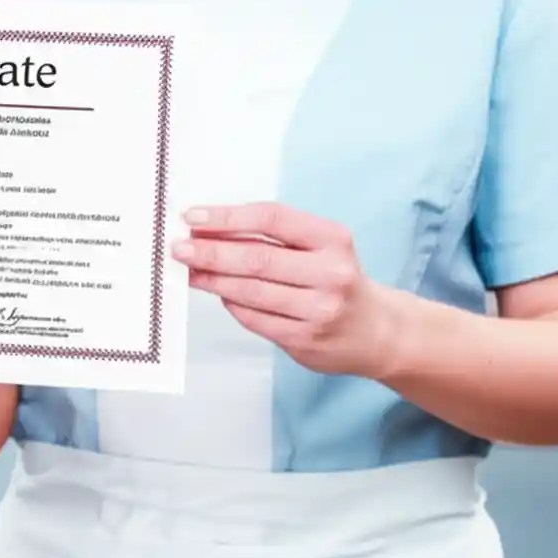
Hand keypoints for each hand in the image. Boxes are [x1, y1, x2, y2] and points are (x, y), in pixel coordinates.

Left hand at [170, 202, 405, 379]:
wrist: (378, 331)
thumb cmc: (337, 281)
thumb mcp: (320, 247)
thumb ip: (272, 237)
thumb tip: (209, 230)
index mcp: (332, 239)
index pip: (271, 219)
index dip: (227, 217)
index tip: (193, 218)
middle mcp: (329, 273)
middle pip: (256, 258)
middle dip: (210, 252)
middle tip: (179, 248)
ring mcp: (318, 310)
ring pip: (250, 291)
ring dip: (212, 280)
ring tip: (190, 270)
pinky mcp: (304, 340)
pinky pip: (254, 318)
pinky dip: (231, 304)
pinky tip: (220, 293)